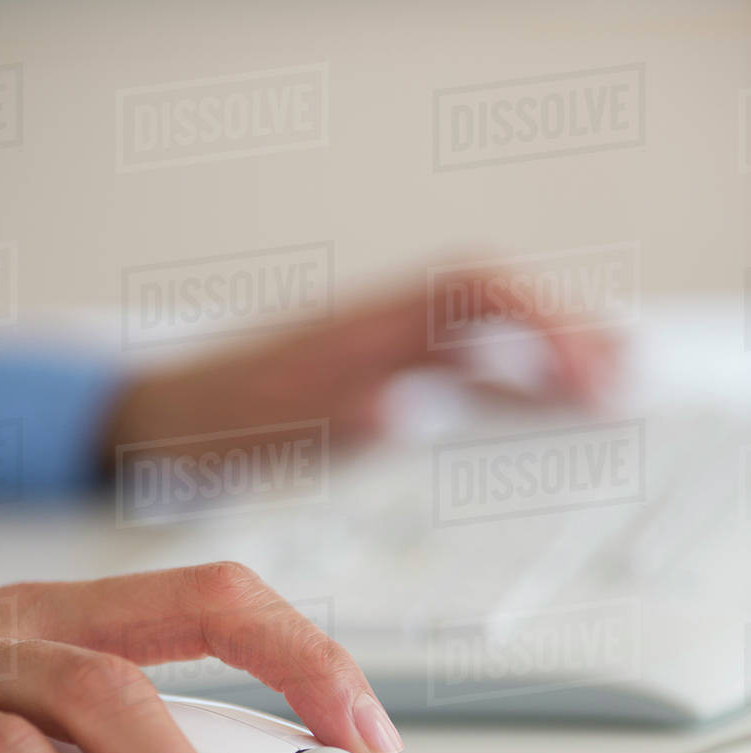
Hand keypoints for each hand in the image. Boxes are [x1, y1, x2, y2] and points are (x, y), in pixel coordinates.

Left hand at [104, 264, 617, 456]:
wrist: (169, 418)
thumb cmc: (213, 420)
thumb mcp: (267, 427)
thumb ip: (332, 418)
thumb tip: (399, 414)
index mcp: (363, 324)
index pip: (474, 290)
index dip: (539, 320)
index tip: (583, 368)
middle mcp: (383, 325)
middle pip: (496, 304)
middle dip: (564, 333)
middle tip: (620, 376)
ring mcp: (385, 350)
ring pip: (484, 337)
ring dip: (545, 357)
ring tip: (602, 388)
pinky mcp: (380, 378)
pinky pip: (459, 372)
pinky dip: (508, 385)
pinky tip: (534, 409)